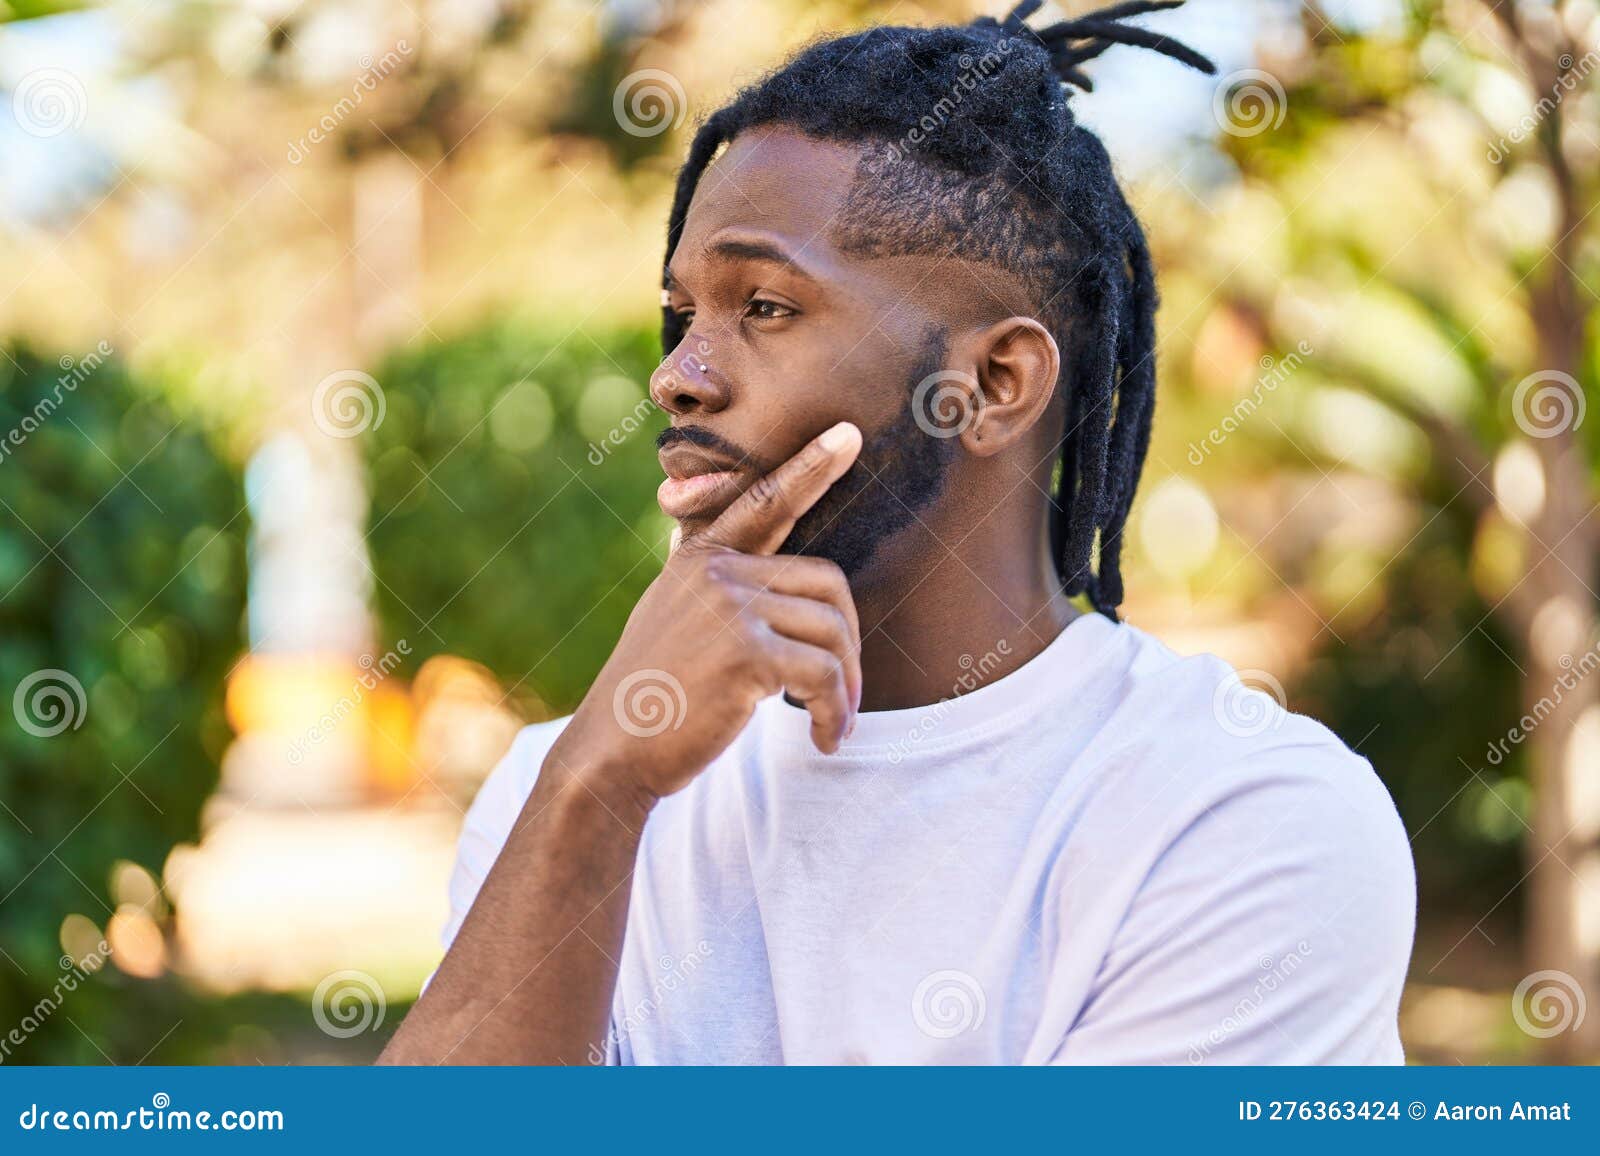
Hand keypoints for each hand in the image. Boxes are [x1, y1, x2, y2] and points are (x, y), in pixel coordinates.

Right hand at [550, 421, 864, 801]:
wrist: (611, 755)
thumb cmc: (650, 698)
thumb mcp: (673, 622)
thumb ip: (713, 590)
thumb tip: (760, 573)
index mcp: (700, 560)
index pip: (763, 503)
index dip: (809, 469)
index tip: (848, 435)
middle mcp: (716, 573)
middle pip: (828, 584)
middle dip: (849, 644)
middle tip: (844, 694)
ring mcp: (730, 608)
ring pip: (832, 633)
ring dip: (846, 689)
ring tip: (833, 725)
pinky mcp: (745, 653)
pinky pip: (823, 674)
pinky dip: (836, 713)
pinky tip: (825, 739)